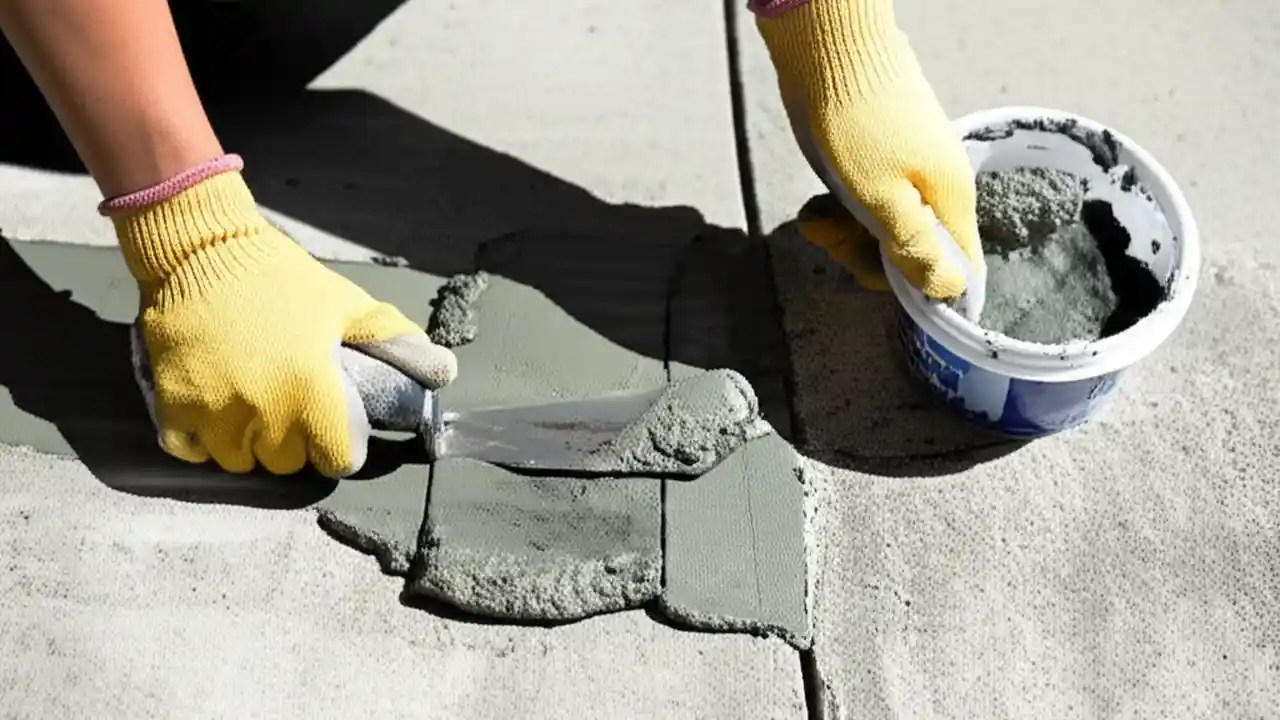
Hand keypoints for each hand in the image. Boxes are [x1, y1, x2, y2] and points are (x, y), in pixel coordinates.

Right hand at [117, 171, 456, 477]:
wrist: (202, 250)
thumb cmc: (280, 279)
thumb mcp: (345, 305)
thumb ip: (392, 341)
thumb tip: (443, 372)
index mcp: (310, 391)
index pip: (336, 459)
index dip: (339, 444)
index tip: (333, 424)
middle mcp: (262, 413)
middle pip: (287, 462)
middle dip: (295, 442)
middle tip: (291, 405)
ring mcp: (212, 415)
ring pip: (240, 460)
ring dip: (249, 443)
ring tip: (253, 406)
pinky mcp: (171, 408)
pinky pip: (191, 450)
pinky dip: (201, 439)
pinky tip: (214, 408)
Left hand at [756, 0, 983, 298]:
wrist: (832, 47)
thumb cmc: (855, 123)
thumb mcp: (881, 199)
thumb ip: (915, 247)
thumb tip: (952, 291)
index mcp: (950, 200)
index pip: (958, 268)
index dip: (920, 288)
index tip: (877, 274)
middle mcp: (937, 189)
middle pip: (913, 253)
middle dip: (867, 258)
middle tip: (832, 235)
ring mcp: (909, 173)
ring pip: (884, 230)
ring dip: (845, 235)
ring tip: (815, 217)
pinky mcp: (880, 162)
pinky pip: (866, 205)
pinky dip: (839, 212)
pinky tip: (815, 207)